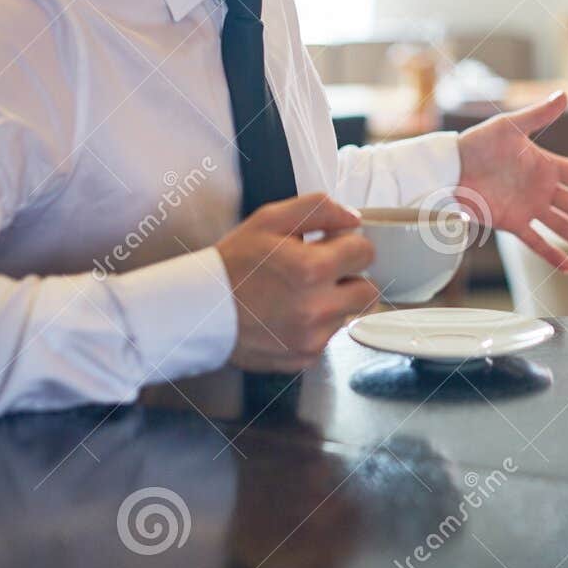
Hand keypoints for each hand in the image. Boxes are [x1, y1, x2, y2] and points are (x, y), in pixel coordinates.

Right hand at [217, 193, 378, 371]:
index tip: (331, 247)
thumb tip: (354, 218)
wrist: (199, 311)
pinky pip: (328, 338)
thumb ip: (318, 209)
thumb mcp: (270, 220)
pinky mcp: (303, 358)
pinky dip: (315, 327)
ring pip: (348, 315)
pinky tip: (288, 315)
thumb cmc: (232, 264)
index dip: (348, 245)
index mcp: (313, 270)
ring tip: (297, 295)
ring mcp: (312, 338)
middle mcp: (318, 309)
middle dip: (350, 277)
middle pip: (368, 290)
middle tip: (321, 273)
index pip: (366, 253)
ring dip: (332, 303)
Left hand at [456, 93, 567, 272]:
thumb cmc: (478, 142)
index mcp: (545, 166)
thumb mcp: (510, 126)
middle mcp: (541, 189)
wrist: (449, 167)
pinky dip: (551, 255)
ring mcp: (528, 208)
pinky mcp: (511, 223)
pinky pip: (535, 241)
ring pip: (563, 228)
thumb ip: (538, 115)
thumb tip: (564, 94)